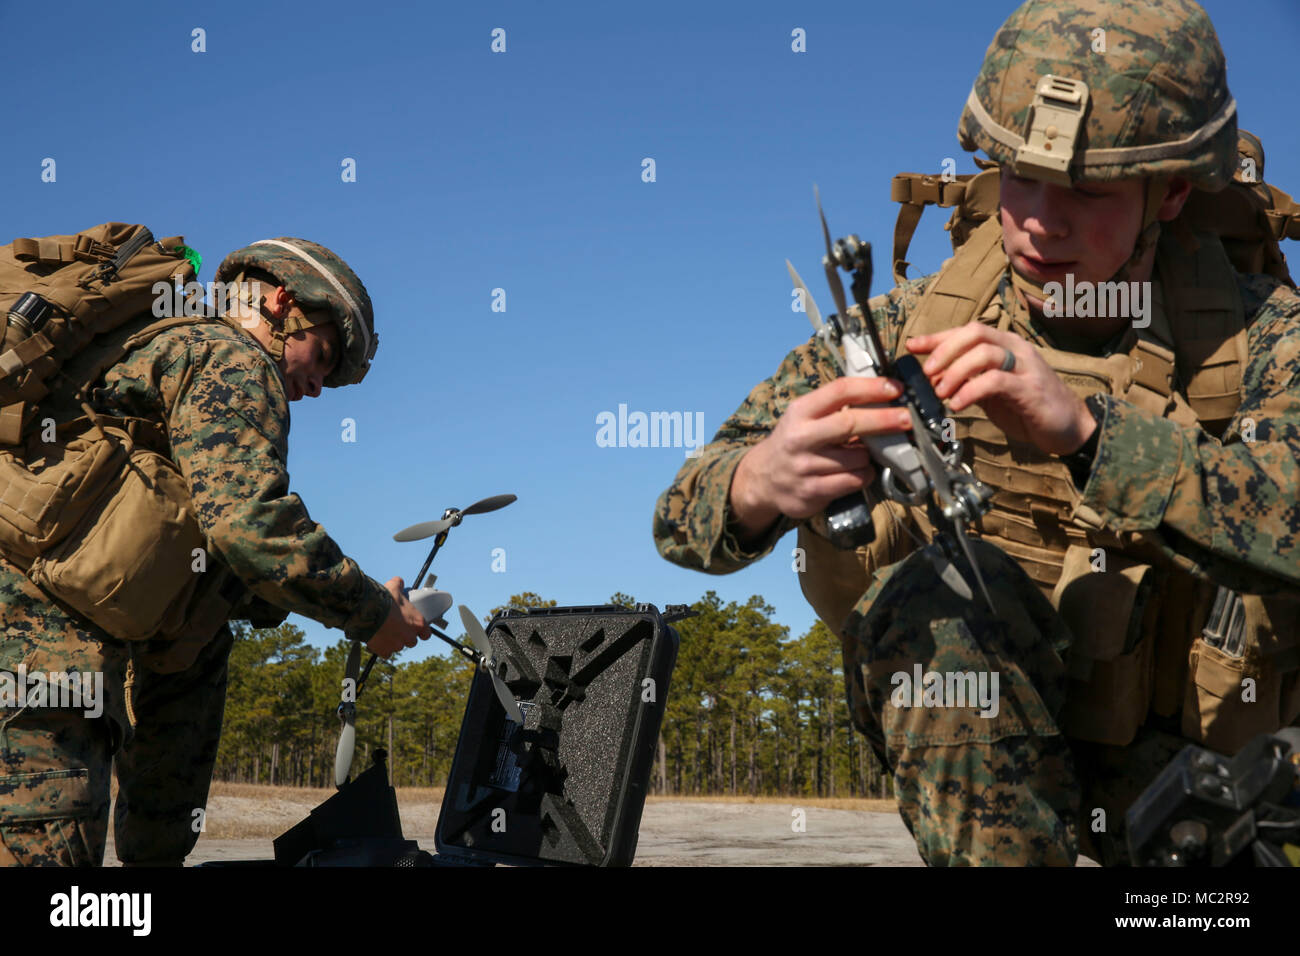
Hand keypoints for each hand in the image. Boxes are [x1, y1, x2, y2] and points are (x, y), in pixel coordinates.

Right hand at [366, 577, 432, 656]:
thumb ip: (399, 584)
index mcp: (418, 623)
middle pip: (411, 641)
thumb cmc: (385, 600)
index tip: (416, 629)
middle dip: (405, 636)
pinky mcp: (384, 651)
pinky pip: (385, 653)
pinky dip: (382, 649)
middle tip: (396, 628)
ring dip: (393, 641)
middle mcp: (410, 636)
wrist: (368, 612)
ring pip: (397, 646)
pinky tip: (377, 641)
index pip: (426, 633)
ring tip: (384, 631)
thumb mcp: (394, 587)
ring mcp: (397, 645)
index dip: (421, 632)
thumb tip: (398, 581)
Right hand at [730, 376, 911, 540]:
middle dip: (884, 420)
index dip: (871, 387)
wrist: (762, 479)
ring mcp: (805, 466)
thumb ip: (836, 405)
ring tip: (862, 454)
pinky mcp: (812, 491)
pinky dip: (863, 475)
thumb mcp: (805, 416)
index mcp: (800, 412)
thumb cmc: (795, 441)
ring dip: (870, 456)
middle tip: (907, 418)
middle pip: (850, 423)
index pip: (839, 390)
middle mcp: (800, 437)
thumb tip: (883, 394)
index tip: (894, 387)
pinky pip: (854, 480)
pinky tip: (856, 471)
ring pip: (858, 458)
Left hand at [904, 326, 1095, 455]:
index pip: (966, 331)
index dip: (937, 337)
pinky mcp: (1031, 389)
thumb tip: (934, 376)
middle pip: (975, 333)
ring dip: (955, 372)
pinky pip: (995, 381)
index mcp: (1004, 345)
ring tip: (941, 392)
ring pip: (985, 353)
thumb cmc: (1026, 406)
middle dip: (944, 350)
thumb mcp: (990, 390)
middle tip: (927, 373)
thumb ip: (968, 379)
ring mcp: (1026, 367)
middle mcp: (1016, 349)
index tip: (912, 345)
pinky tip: (957, 404)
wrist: (1067, 427)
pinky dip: (970, 391)